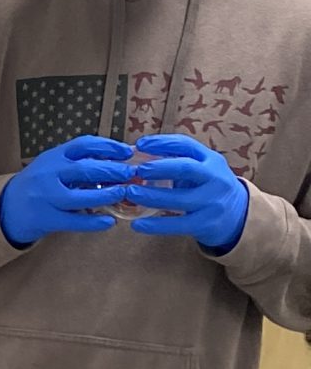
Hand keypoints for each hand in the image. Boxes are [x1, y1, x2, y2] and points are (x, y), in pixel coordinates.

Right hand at [0, 137, 133, 246]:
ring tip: (123, 194)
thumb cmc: (39, 184)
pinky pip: (72, 221)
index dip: (108, 147)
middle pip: (84, 170)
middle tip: (132, 174)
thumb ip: (79, 163)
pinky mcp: (44, 218)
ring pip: (78, 197)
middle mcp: (48, 174)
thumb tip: (119, 163)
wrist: (7, 207)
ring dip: (105, 196)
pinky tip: (109, 222)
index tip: (128, 152)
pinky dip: (92, 223)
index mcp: (53, 156)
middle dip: (112, 171)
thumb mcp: (54, 166)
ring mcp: (44, 197)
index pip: (83, 145)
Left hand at [124, 134, 249, 253]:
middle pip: (185, 169)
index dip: (162, 143)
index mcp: (211, 160)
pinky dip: (155, 225)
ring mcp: (212, 202)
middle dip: (159, 167)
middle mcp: (215, 178)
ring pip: (179, 199)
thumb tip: (136, 154)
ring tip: (130, 193)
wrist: (238, 215)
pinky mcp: (206, 224)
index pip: (186, 145)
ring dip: (151, 196)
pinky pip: (177, 225)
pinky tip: (137, 224)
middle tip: (136, 170)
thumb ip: (176, 161)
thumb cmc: (208, 187)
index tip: (139, 144)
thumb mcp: (201, 169)